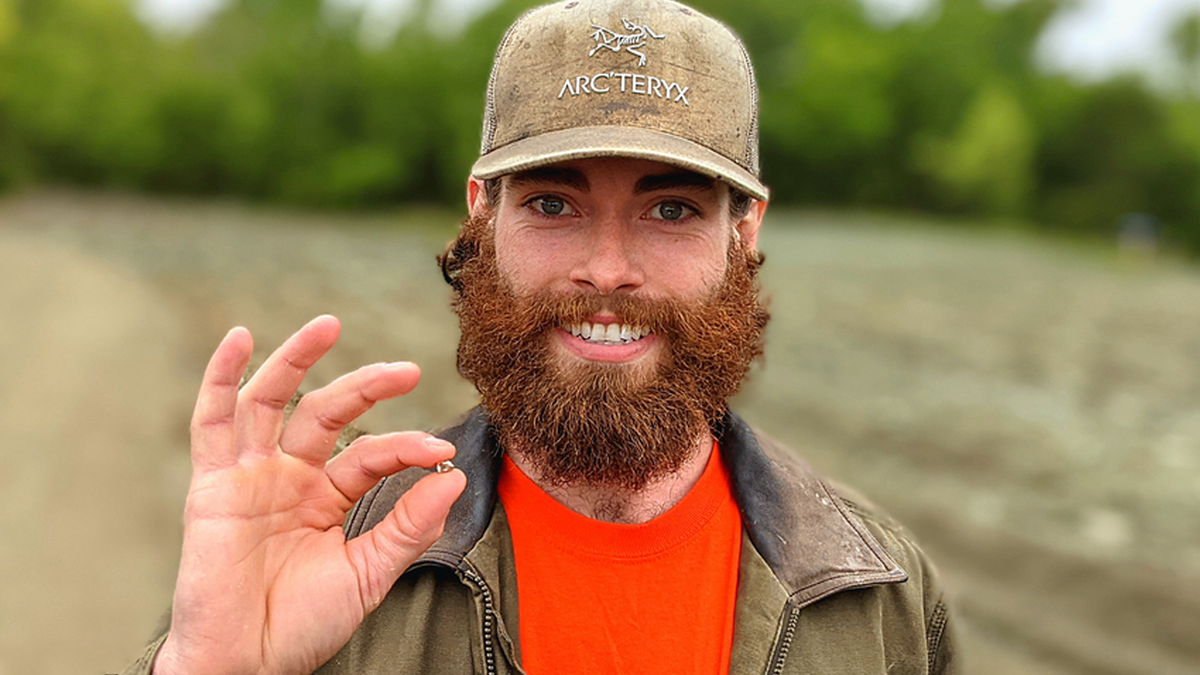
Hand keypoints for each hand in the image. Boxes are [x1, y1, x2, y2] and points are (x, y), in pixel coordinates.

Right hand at [153, 316, 466, 674]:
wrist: (247, 664)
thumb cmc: (304, 624)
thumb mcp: (370, 573)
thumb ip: (408, 524)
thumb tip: (453, 475)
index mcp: (327, 496)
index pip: (370, 452)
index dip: (405, 447)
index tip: (440, 448)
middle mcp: (289, 477)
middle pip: (326, 412)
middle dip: (364, 386)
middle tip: (407, 368)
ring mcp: (250, 476)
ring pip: (272, 402)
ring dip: (296, 359)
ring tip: (328, 324)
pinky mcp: (213, 485)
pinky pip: (211, 423)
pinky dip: (220, 378)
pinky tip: (240, 339)